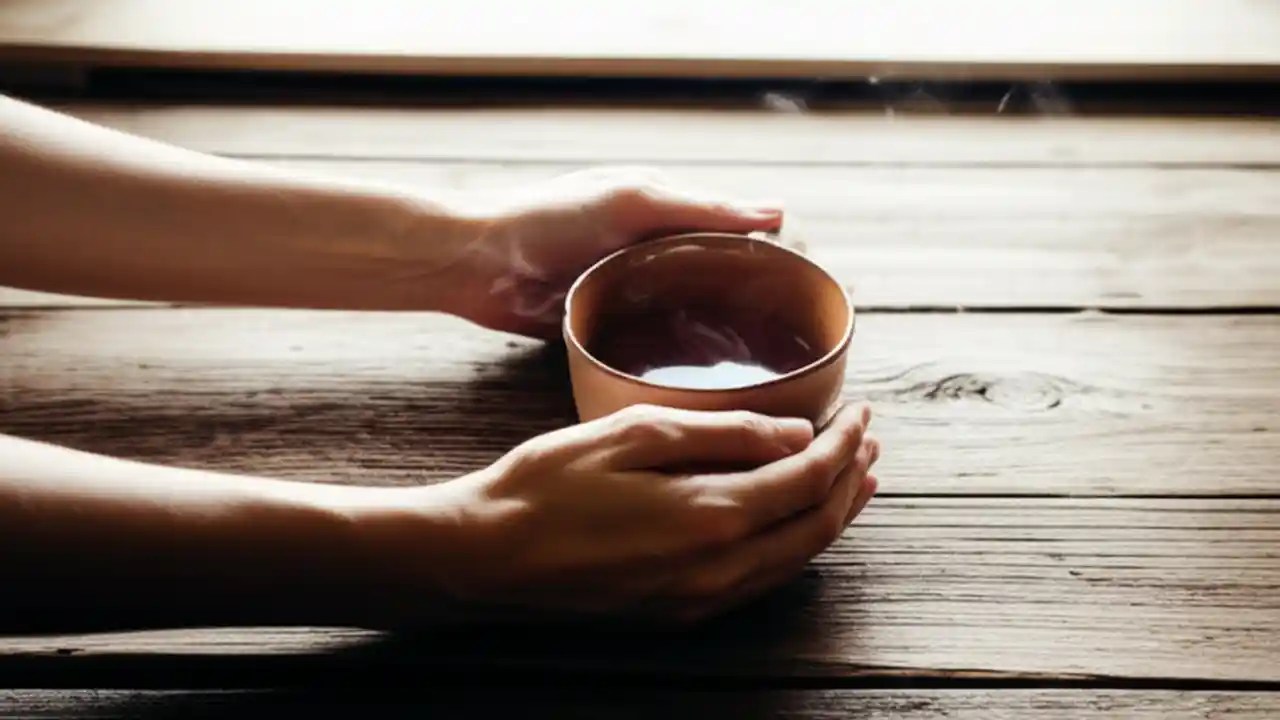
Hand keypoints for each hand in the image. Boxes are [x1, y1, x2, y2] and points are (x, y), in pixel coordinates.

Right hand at [373, 404, 878, 624]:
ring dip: (830, 516)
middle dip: (851, 480)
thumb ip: (723, 434)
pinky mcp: (677, 613)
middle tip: (866, 441)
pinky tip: (791, 522)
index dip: (844, 443)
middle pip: (816, 526)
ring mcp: (699, 599)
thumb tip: (796, 433)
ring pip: (794, 559)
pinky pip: (760, 581)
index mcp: (711, 515)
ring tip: (852, 480)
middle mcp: (719, 568)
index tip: (859, 411)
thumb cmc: (546, 483)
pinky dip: (792, 545)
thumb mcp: (633, 433)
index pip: (810, 479)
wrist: (483, 557)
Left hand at [444, 167, 783, 337]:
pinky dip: (684, 357)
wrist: (477, 263)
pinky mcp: (608, 326)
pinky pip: (656, 344)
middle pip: (722, 279)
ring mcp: (633, 291)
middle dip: (757, 305)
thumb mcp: (631, 202)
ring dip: (724, 337)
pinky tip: (706, 382)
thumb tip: (778, 213)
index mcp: (666, 213)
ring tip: (761, 369)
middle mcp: (655, 252)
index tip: (809, 286)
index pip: (738, 231)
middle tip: (793, 340)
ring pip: (693, 315)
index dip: (776, 255)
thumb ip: (702, 209)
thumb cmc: (549, 219)